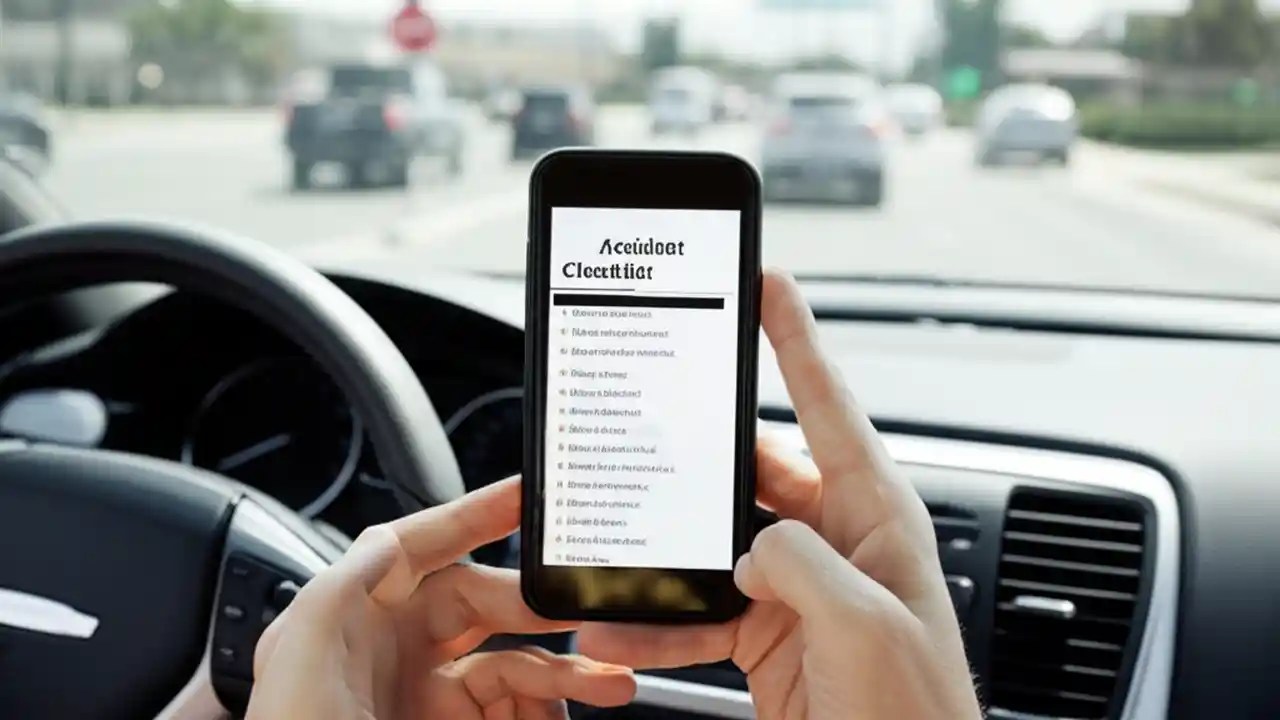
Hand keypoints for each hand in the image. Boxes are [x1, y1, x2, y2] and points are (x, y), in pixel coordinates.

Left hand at [248, 478, 635, 719]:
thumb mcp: (302, 659)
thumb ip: (342, 585)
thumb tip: (387, 541)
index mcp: (349, 621)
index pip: (417, 549)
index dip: (474, 515)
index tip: (528, 497)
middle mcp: (390, 654)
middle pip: (482, 602)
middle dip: (538, 604)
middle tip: (581, 610)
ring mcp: (426, 700)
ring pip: (512, 663)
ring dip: (564, 670)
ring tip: (606, 684)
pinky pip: (516, 709)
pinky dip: (548, 708)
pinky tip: (563, 713)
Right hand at [578, 270, 981, 718]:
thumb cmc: (918, 717)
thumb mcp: (865, 625)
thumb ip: (801, 562)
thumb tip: (750, 541)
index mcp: (874, 516)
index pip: (827, 404)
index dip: (794, 337)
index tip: (764, 283)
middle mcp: (835, 540)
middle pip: (749, 469)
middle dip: (692, 462)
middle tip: (644, 442)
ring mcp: (797, 586)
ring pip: (713, 542)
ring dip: (662, 554)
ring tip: (616, 553)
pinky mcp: (766, 632)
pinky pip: (699, 609)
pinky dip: (657, 620)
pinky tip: (622, 629)